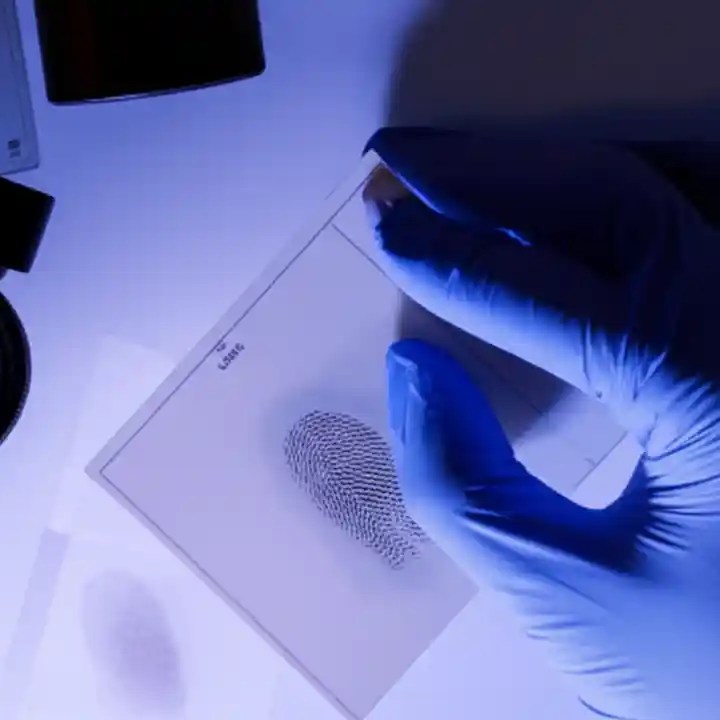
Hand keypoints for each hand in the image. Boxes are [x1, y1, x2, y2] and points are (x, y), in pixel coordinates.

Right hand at [367, 128, 718, 718]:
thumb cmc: (712, 677)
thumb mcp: (572, 600)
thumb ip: (467, 485)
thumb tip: (410, 368)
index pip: (575, 299)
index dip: (464, 260)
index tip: (386, 232)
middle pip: (628, 211)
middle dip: (500, 178)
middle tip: (399, 166)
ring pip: (662, 210)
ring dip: (549, 183)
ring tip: (449, 178)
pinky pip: (682, 247)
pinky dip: (603, 216)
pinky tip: (538, 215)